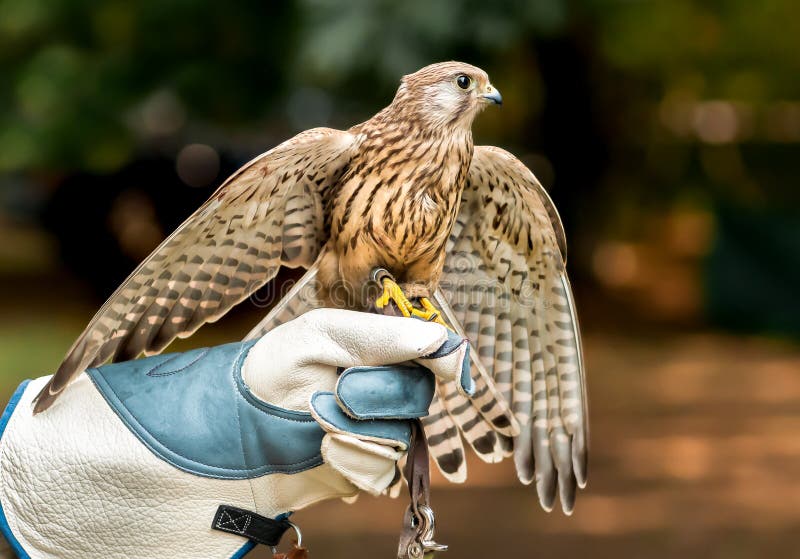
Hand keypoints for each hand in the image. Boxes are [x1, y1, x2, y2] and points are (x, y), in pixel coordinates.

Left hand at [242, 308, 472, 495]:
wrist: (240, 429)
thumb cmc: (277, 370)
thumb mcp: (328, 334)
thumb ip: (392, 337)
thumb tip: (457, 351)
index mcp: (383, 349)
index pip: (434, 350)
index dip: (445, 359)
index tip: (449, 372)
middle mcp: (390, 389)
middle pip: (418, 394)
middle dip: (373, 394)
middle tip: (334, 389)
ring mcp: (382, 430)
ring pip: (401, 435)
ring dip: (352, 429)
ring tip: (316, 417)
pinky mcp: (370, 468)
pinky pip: (381, 468)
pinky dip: (347, 458)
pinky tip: (322, 446)